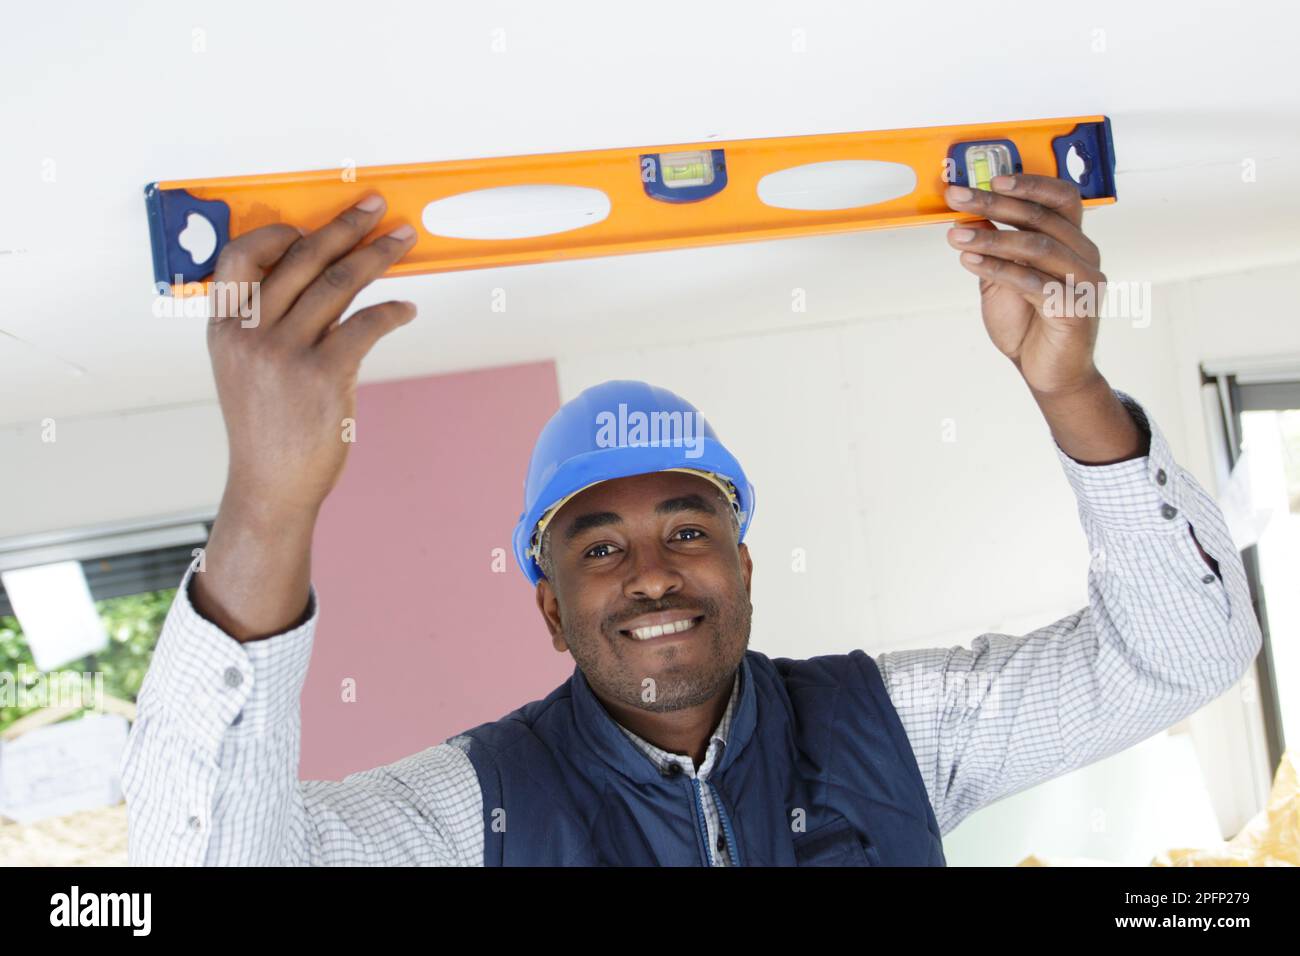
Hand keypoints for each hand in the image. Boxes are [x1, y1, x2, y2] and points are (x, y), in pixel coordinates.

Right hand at [208, 194, 417, 515]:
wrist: (271, 484)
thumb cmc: (266, 425)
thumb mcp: (245, 368)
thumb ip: (270, 322)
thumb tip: (321, 277)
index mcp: (224, 327)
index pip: (241, 255)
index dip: (281, 232)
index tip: (316, 223)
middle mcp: (250, 334)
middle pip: (302, 259)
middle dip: (345, 227)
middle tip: (376, 209)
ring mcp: (285, 353)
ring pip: (339, 283)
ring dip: (377, 256)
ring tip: (403, 241)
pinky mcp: (324, 375)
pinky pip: (366, 323)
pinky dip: (392, 311)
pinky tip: (405, 310)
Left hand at [944, 174, 1106, 397]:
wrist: (1047, 373)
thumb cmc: (1028, 324)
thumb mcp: (1003, 279)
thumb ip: (995, 248)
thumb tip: (971, 215)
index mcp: (1073, 242)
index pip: (1061, 198)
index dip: (1029, 184)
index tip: (990, 178)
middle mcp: (1085, 256)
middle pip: (1043, 217)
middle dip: (996, 205)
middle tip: (958, 198)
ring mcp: (1084, 282)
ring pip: (1037, 246)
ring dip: (991, 238)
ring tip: (955, 236)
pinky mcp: (1075, 309)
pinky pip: (1033, 282)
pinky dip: (999, 269)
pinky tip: (970, 261)